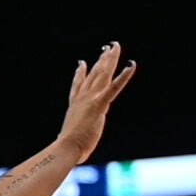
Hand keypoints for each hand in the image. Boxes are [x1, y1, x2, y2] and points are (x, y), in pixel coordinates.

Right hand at [58, 41, 136, 163]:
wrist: (66, 148)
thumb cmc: (68, 149)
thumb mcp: (70, 138)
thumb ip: (72, 135)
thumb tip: (64, 144)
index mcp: (75, 105)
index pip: (78, 85)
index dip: (80, 72)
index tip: (82, 63)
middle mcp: (82, 98)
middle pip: (93, 74)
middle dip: (101, 60)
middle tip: (108, 47)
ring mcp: (91, 99)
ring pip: (102, 74)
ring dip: (110, 59)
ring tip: (115, 47)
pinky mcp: (100, 104)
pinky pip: (114, 87)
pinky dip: (123, 76)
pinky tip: (131, 65)